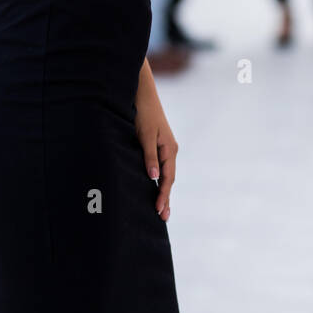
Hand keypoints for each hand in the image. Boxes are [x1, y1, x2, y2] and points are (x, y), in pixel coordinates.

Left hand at [135, 84, 177, 220]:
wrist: (142, 94)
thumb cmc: (144, 113)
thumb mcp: (146, 135)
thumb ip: (149, 156)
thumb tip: (153, 177)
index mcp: (169, 149)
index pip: (167, 178)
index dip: (163, 195)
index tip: (159, 210)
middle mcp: (169, 150)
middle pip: (168, 179)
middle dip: (165, 198)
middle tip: (163, 218)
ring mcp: (164, 149)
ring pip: (164, 175)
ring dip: (162, 191)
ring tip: (161, 209)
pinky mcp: (157, 146)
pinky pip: (159, 168)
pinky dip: (158, 181)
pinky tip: (154, 187)